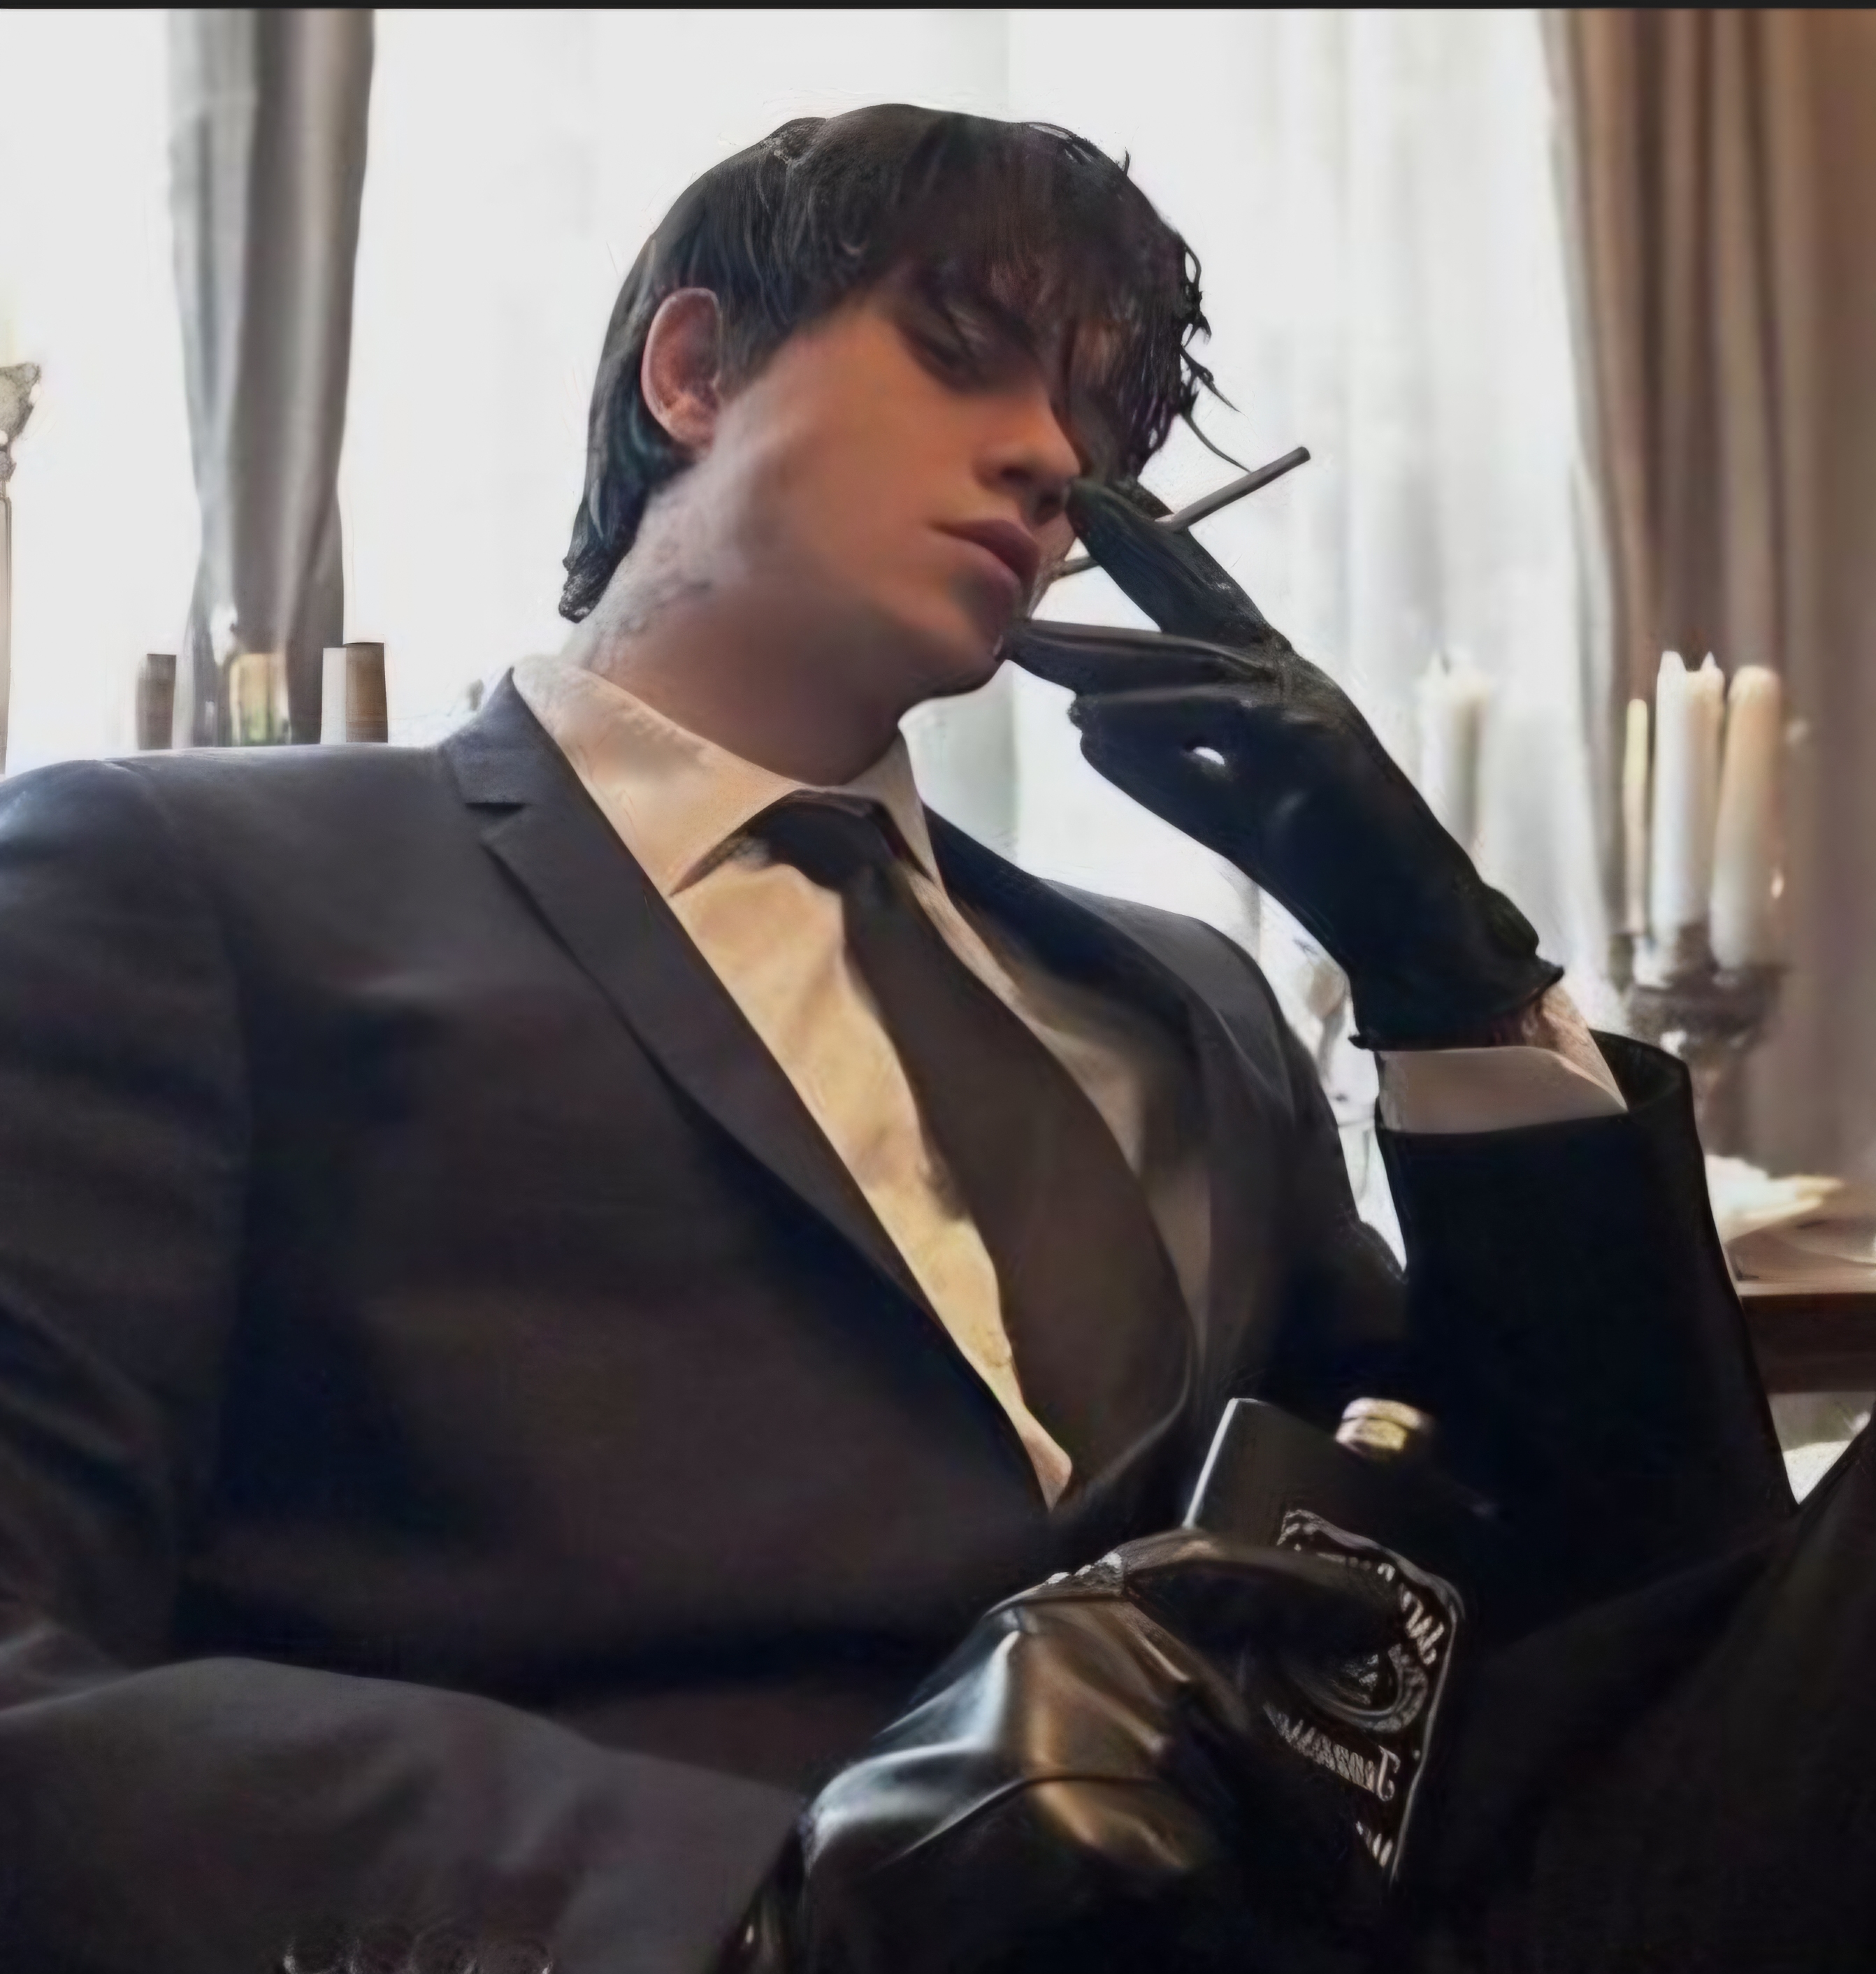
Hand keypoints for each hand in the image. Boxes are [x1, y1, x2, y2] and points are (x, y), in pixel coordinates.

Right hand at [720, 1530, 1392, 1973]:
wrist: (842, 1909)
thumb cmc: (936, 1825)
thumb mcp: (1030, 1723)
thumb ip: (1130, 1707)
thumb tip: (1255, 1772)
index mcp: (1061, 1609)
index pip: (1198, 1566)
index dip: (1296, 1586)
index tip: (1384, 1615)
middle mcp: (1082, 1637)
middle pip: (1241, 1729)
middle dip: (1306, 1830)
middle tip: (1358, 1907)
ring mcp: (1091, 1715)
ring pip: (1231, 1819)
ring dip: (1245, 1896)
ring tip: (1216, 1931)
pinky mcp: (1096, 1813)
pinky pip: (1211, 1894)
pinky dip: (1215, 1937)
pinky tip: (1167, 1944)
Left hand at [1008, 481, 1560, 1049]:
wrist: (1401, 915)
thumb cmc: (1324, 861)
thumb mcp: (1221, 809)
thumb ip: (1161, 768)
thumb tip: (1085, 730)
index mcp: (1265, 687)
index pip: (1200, 608)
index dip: (1152, 555)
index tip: (1102, 505)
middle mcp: (1285, 677)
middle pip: (1196, 604)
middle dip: (1135, 550)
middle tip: (1076, 493)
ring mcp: (1301, 701)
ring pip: (1188, 661)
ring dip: (1102, 652)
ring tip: (1025, 642)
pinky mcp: (1310, 740)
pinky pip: (1215, 717)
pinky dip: (1149, 715)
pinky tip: (1089, 715)